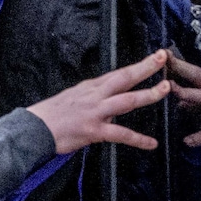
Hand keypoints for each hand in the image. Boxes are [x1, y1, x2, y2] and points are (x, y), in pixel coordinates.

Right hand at [26, 49, 167, 152]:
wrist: (34, 128)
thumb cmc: (52, 115)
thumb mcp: (74, 98)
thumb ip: (93, 97)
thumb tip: (109, 100)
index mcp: (91, 87)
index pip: (119, 73)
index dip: (139, 65)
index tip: (156, 57)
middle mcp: (95, 95)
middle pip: (125, 77)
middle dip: (145, 67)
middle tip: (163, 58)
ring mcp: (95, 112)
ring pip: (127, 100)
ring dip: (148, 94)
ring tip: (166, 89)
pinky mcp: (94, 130)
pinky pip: (120, 134)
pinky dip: (138, 140)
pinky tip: (151, 144)